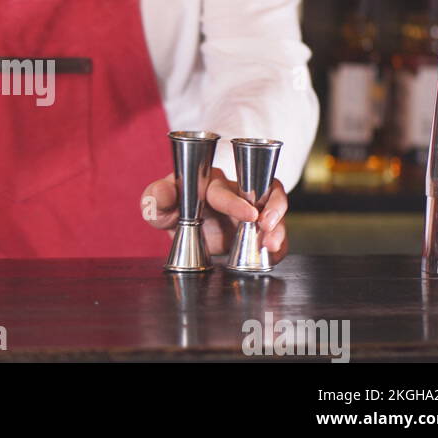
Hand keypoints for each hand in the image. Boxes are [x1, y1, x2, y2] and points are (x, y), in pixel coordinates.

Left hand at [141, 168, 288, 262]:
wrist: (184, 226)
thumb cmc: (173, 207)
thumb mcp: (159, 206)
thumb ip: (156, 199)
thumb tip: (163, 193)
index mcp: (210, 183)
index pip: (225, 190)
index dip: (237, 202)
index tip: (249, 214)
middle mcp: (236, 191)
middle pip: (264, 189)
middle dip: (273, 206)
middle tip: (269, 226)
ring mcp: (252, 209)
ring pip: (275, 209)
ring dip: (279, 227)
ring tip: (272, 245)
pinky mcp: (258, 228)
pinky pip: (276, 232)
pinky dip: (280, 244)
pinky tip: (275, 254)